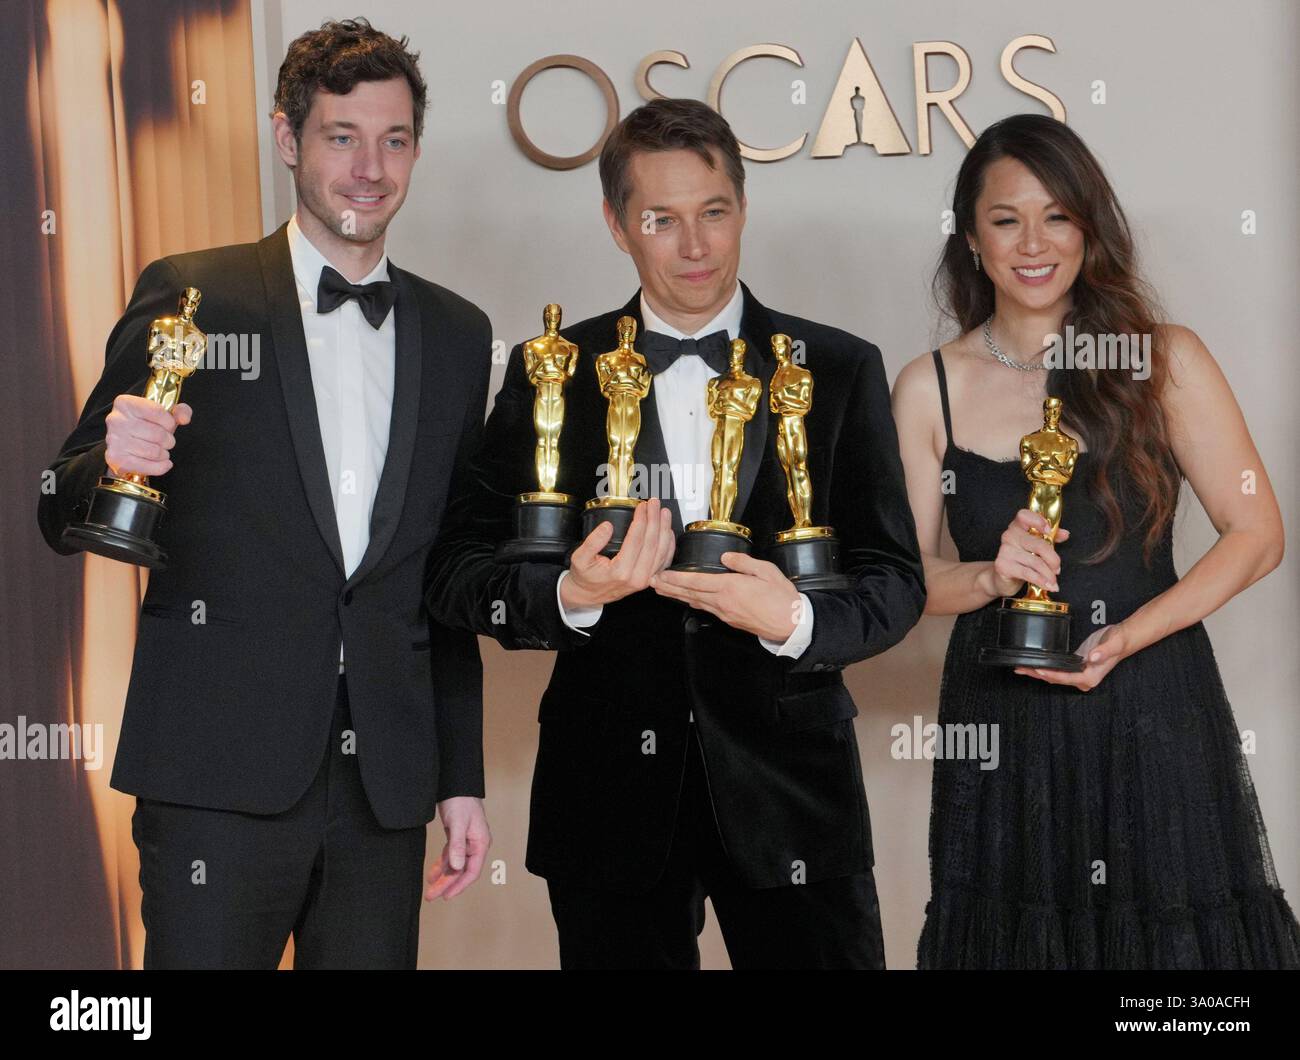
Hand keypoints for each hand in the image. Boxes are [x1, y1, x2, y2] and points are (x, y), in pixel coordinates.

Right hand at [104, 394, 191, 476]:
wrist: (127, 447)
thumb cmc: (147, 427)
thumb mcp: (165, 415)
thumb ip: (180, 411)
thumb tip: (184, 418)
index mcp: (125, 403)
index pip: (157, 411)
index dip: (169, 422)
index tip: (167, 426)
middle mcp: (115, 419)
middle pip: (158, 434)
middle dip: (168, 440)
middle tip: (165, 442)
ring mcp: (114, 440)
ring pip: (154, 452)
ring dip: (164, 454)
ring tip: (160, 451)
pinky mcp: (116, 458)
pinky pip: (147, 466)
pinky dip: (160, 467)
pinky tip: (162, 463)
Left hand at [426, 796, 489, 900]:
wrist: (456, 784)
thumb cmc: (461, 801)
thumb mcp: (458, 823)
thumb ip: (457, 845)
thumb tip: (456, 867)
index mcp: (480, 843)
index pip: (471, 871)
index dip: (459, 885)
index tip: (446, 896)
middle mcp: (475, 845)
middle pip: (462, 870)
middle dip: (447, 884)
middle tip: (432, 896)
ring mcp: (466, 841)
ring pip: (455, 865)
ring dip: (443, 877)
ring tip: (430, 889)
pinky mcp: (457, 837)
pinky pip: (450, 856)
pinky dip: (441, 865)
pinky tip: (432, 874)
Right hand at [558, 497, 674, 608]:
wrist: (588, 595)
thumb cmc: (585, 577)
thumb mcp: (579, 559)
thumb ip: (592, 542)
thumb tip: (607, 527)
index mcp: (621, 572)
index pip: (636, 540)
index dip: (641, 520)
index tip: (642, 506)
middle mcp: (637, 578)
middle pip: (652, 544)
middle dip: (655, 520)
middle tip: (655, 504)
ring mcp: (645, 580)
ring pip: (662, 552)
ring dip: (664, 529)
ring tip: (664, 513)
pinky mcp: (648, 579)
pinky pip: (664, 561)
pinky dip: (669, 544)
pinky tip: (667, 531)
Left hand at [650, 551, 801, 640]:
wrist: (792, 624)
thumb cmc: (782, 597)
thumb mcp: (766, 571)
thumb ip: (743, 563)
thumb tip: (725, 557)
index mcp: (731, 587)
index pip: (696, 582)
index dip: (676, 578)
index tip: (661, 574)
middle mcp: (723, 602)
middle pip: (690, 594)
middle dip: (669, 588)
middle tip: (652, 582)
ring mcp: (725, 613)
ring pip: (696, 602)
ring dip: (677, 596)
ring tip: (662, 590)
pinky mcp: (729, 619)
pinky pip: (706, 608)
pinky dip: (693, 602)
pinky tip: (687, 599)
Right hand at [984, 508, 1069, 597]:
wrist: (1000, 578)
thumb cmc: (1020, 560)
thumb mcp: (1035, 546)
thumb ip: (1050, 538)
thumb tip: (1065, 534)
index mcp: (1018, 527)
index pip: (1024, 516)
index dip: (1038, 521)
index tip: (1049, 531)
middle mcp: (1009, 536)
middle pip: (1038, 544)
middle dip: (1053, 559)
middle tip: (1057, 568)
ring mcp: (1005, 551)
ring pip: (1036, 562)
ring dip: (1049, 574)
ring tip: (1053, 581)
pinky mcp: (1003, 566)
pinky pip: (1028, 573)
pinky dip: (1041, 581)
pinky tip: (1048, 585)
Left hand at [1014, 623, 1128, 691]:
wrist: (1123, 639)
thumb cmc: (1118, 642)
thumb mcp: (1113, 644)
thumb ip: (1103, 652)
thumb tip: (1092, 658)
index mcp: (1091, 677)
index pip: (1065, 678)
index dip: (1050, 674)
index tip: (1037, 670)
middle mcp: (1084, 679)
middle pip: (1056, 679)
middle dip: (1037, 674)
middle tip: (1019, 669)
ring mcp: (1079, 674)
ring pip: (1054, 676)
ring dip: (1038, 672)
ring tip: (1020, 668)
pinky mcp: (1076, 667)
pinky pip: (1057, 671)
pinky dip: (1045, 668)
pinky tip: (1034, 664)